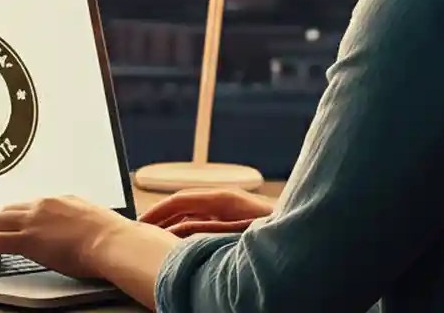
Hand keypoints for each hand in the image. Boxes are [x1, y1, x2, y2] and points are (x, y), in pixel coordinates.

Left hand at [0, 196, 132, 279]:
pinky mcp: (27, 240)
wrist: (110, 241)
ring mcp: (33, 221)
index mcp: (60, 200)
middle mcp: (43, 205)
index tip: (15, 224)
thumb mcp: (94, 220)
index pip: (31, 205)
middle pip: (9, 209)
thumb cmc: (111, 235)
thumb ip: (81, 222)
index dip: (18, 216)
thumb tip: (83, 231)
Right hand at [138, 188, 275, 236]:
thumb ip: (208, 229)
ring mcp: (232, 210)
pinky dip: (189, 232)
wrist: (305, 232)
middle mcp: (226, 200)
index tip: (139, 223)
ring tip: (154, 240)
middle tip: (139, 232)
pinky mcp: (237, 222)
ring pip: (194, 216)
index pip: (181, 199)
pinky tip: (182, 245)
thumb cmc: (278, 232)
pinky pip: (206, 223)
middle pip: (185, 206)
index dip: (158, 211)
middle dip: (161, 218)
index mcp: (224, 198)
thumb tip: (178, 231)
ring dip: (174, 226)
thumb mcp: (237, 231)